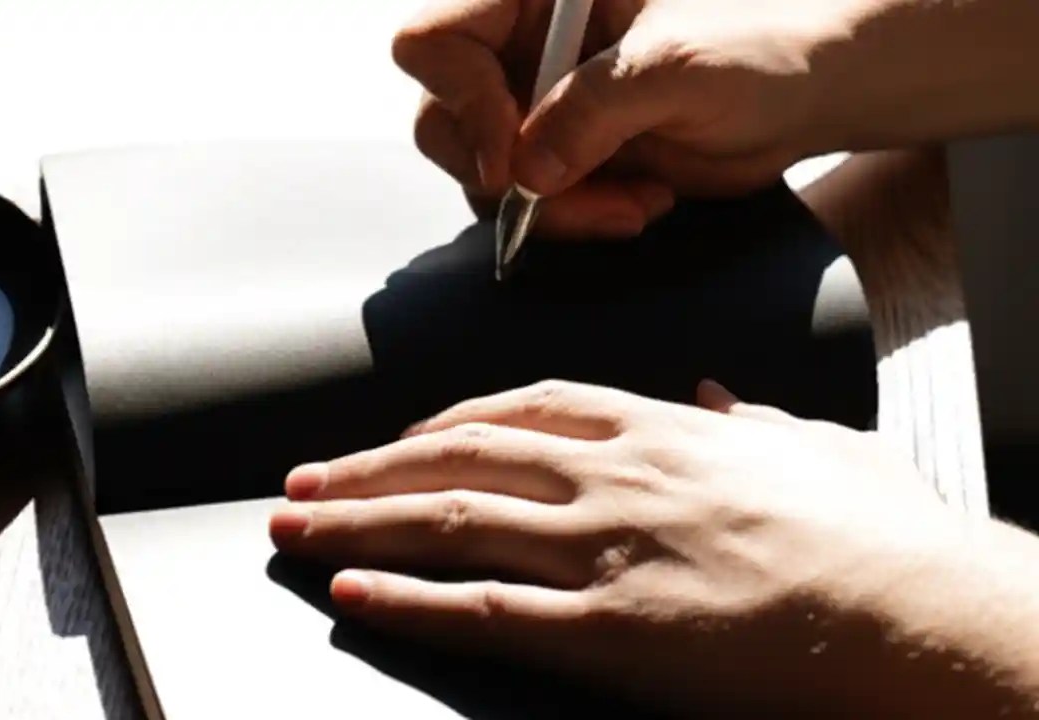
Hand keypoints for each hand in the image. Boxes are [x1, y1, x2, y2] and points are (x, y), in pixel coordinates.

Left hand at [269, 379, 963, 715]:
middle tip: (300, 479)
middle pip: (455, 457)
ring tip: (294, 525)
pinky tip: (351, 592)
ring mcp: (604, 549)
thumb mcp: (813, 449)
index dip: (435, 423)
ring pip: (449, 522)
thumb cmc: (879, 536)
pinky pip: (484, 610)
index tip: (391, 440)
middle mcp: (614, 476)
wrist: (921, 613)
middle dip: (366, 469)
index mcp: (656, 427)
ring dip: (358, 522)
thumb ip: (745, 418)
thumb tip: (710, 395)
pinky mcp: (609, 630)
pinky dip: (408, 599)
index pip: (515, 407)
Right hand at [393, 0, 845, 237]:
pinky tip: (641, 202)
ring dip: (553, 206)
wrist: (806, 94)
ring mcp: (536, 102)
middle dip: (503, 172)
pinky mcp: (560, 154)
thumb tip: (522, 173)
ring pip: (483, 173)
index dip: (461, 101)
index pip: (437, 40)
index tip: (514, 156)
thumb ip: (593, 111)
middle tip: (562, 194)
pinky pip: (528, 202)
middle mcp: (522, 43)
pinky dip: (576, 217)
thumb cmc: (758, 48)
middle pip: (443, 117)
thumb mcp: (674, 67)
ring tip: (636, 201)